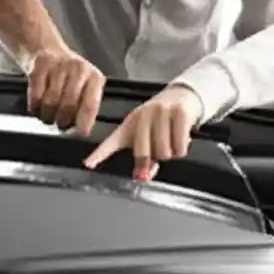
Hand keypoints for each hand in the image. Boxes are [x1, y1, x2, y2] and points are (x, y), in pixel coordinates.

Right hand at [25, 47, 105, 136]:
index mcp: (94, 77)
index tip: (80, 134)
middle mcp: (78, 70)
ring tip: (49, 116)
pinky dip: (35, 107)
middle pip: (68, 106)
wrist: (48, 50)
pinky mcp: (39, 67)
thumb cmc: (70, 75)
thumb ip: (87, 105)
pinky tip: (38, 106)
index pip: (91, 105)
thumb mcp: (87, 86)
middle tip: (60, 124)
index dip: (84, 122)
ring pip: (51, 103)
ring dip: (48, 116)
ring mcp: (58, 67)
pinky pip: (35, 97)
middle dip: (62, 121)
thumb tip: (82, 130)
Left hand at [82, 85, 202, 180]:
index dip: (99, 154)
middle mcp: (143, 116)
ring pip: (163, 152)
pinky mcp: (179, 113)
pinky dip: (182, 150)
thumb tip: (143, 177)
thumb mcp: (151, 139)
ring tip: (172, 141)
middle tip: (160, 154)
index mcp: (130, 124)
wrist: (184, 96)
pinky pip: (179, 147)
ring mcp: (161, 112)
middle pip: (142, 153)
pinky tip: (181, 139)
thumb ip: (145, 160)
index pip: (111, 142)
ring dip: (171, 154)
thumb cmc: (164, 122)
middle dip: (152, 160)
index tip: (88, 164)